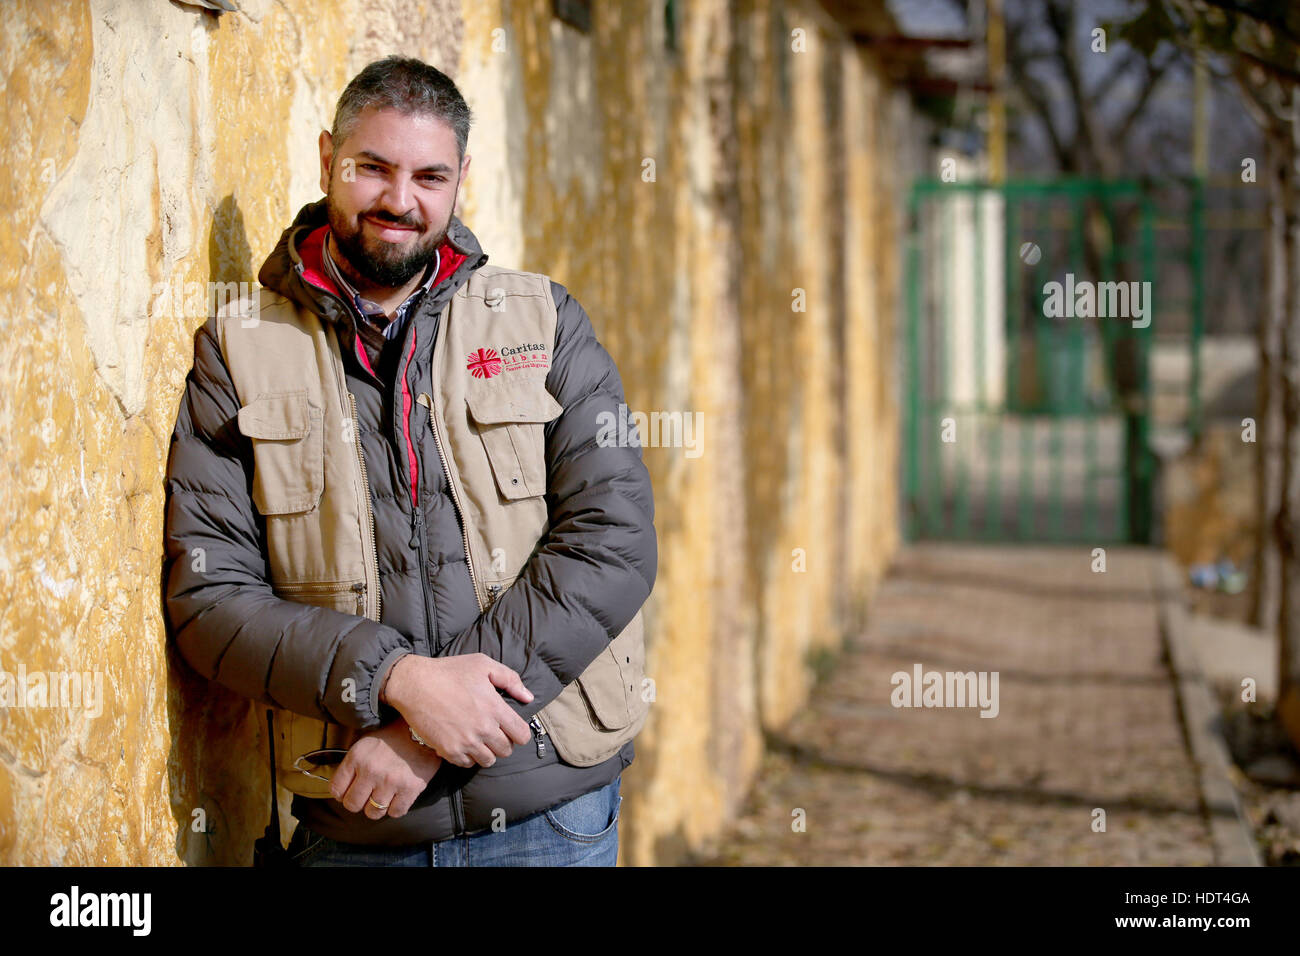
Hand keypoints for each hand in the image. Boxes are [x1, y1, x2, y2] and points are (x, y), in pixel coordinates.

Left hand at [331, 717, 443, 819]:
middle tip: (368, 796)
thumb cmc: (393, 738)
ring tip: (384, 796)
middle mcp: (371, 770)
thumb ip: (352, 765)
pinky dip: (396, 808)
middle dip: (359, 803)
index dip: (342, 794)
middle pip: (352, 804)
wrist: (423, 732)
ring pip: (373, 812)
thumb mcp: (366, 743)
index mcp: (357, 757)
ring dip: (378, 807)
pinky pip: (395, 812)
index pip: (336, 790)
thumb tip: (341, 791)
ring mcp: (390, 781)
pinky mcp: (409, 788)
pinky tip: (398, 797)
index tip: (350, 792)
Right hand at [382, 653, 534, 768]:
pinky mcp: (449, 751)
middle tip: (493, 732)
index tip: (511, 728)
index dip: (520, 733)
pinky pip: (467, 764)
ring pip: (488, 760)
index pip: (522, 736)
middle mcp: (483, 729)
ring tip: (479, 739)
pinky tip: (463, 743)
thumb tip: (528, 698)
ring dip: (487, 752)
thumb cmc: (450, 671)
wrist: (415, 684)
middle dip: (503, 743)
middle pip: (506, 751)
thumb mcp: (483, 665)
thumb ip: (510, 680)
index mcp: (495, 708)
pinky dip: (468, 757)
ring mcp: (466, 742)